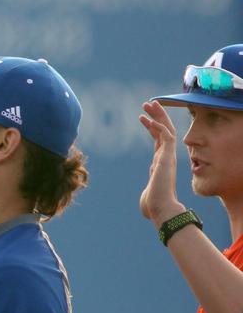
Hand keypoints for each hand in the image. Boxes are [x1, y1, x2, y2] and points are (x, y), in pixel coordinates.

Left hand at [138, 101, 185, 225]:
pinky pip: (166, 137)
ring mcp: (168, 157)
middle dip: (157, 116)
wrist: (159, 209)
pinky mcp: (168, 158)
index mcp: (160, 163)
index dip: (152, 127)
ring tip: (148, 104)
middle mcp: (166, 157)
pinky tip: (148, 119)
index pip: (158, 140)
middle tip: (148, 103)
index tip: (144, 117)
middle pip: (164, 131)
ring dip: (158, 116)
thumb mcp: (147, 194)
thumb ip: (148, 190)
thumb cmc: (152, 205)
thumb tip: (147, 195)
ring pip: (167, 130)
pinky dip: (158, 127)